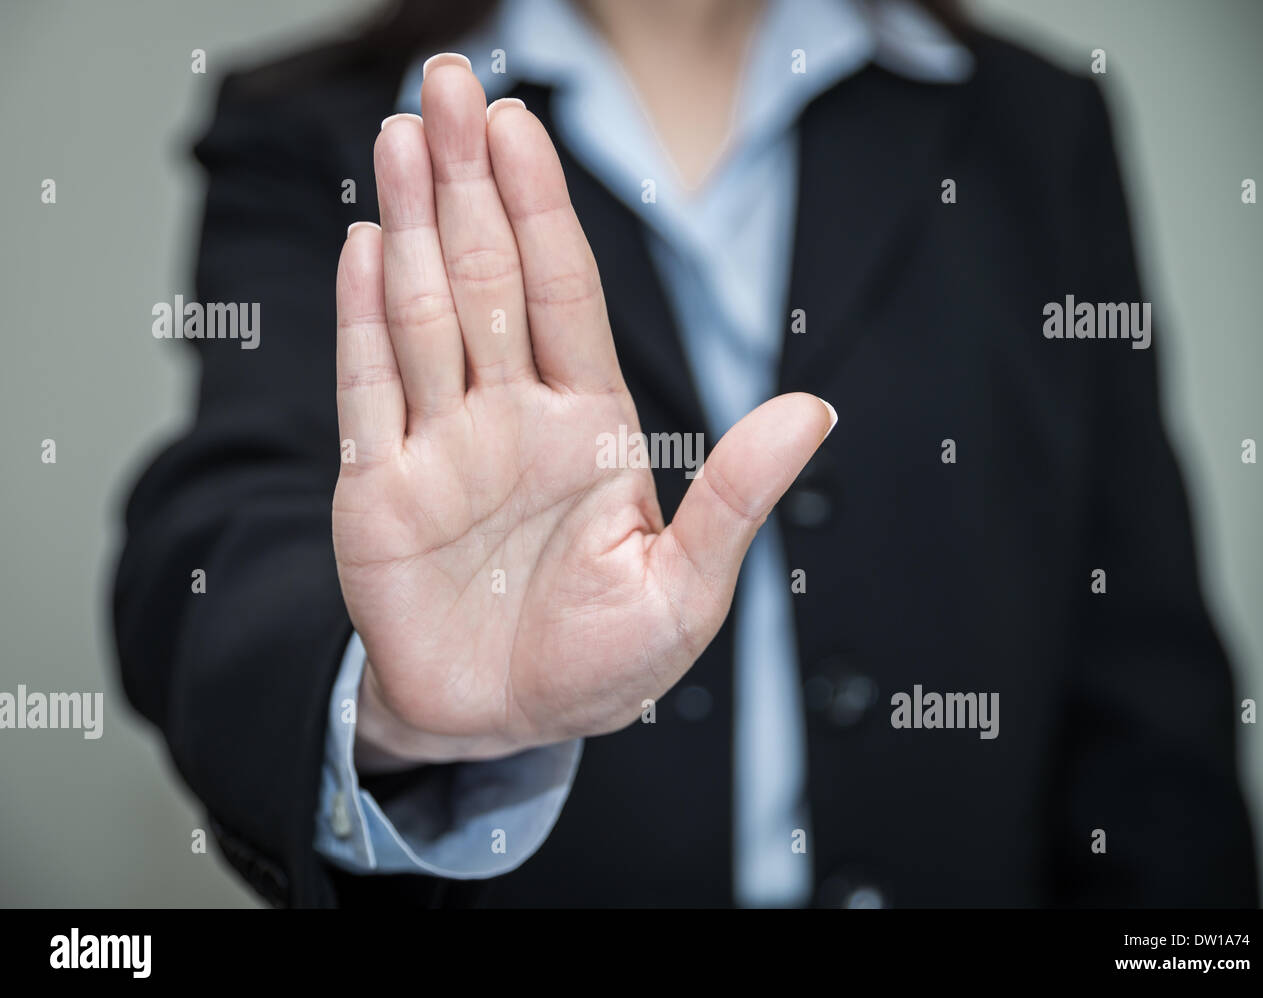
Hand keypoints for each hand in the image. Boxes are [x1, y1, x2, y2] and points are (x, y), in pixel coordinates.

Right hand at [332, 55, 834, 768]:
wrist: (502, 725)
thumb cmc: (600, 663)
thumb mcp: (684, 590)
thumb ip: (735, 498)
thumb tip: (816, 409)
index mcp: (589, 426)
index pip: (564, 294)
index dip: (543, 208)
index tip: (523, 127)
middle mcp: (510, 416)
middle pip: (490, 278)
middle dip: (469, 182)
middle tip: (449, 85)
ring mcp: (439, 446)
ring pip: (424, 314)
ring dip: (411, 226)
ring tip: (400, 137)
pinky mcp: (375, 490)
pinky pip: (368, 391)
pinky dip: (363, 321)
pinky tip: (366, 249)